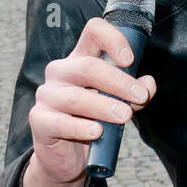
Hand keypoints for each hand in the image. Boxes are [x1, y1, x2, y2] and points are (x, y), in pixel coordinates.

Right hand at [24, 17, 157, 186]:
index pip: (93, 32)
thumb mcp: (118, 101)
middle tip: (139, 97)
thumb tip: (147, 85)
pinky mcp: (39, 120)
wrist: (67, 154)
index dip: (113, 40)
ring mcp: (47, 95)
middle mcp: (61, 71)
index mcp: (80, 58)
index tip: (130, 60)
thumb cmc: (93, 119)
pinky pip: (60, 123)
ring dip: (105, 106)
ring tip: (125, 116)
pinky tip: (96, 132)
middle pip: (88, 67)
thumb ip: (135, 91)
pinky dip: (81, 128)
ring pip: (76, 97)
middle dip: (118, 81)